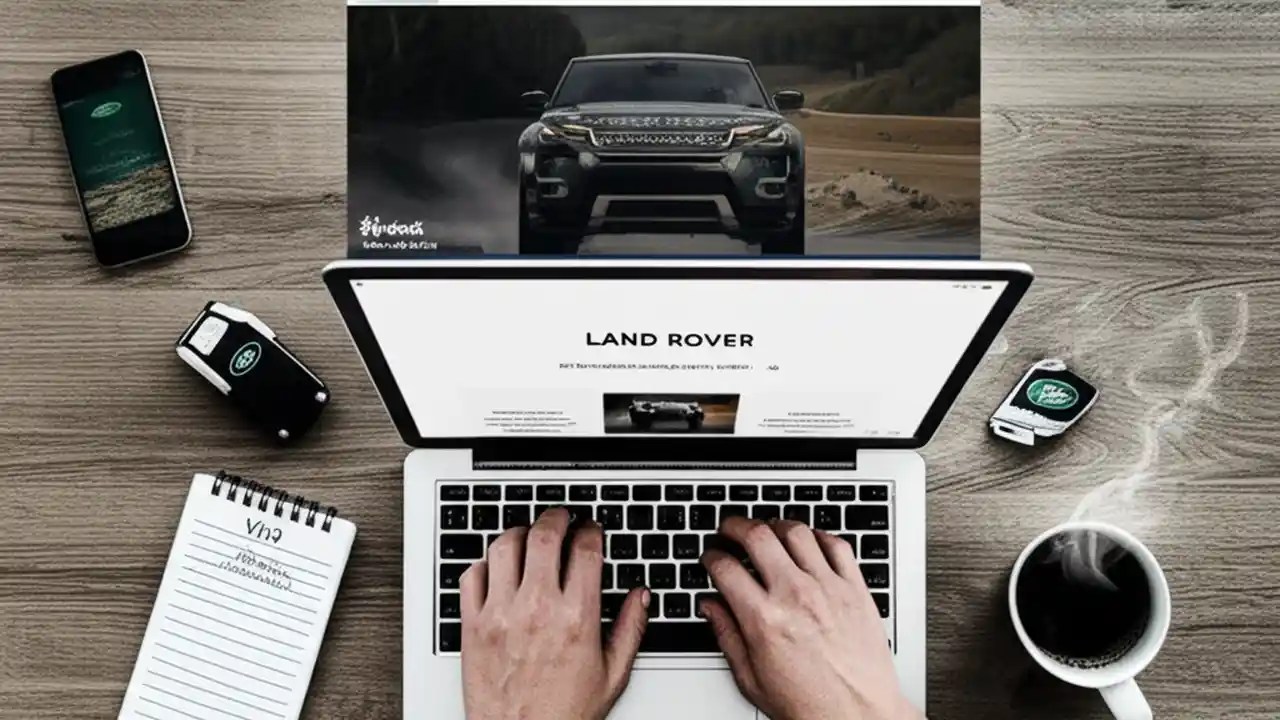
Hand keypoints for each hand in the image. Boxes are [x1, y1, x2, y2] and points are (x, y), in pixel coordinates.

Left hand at [460, 508, 650, 719]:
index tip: (591, 530)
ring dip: (520, 532)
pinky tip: (498, 566)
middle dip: (557, 517)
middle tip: (562, 518)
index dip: (591, 530)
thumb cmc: (564, 715)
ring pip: (505, 546)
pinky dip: (484, 561)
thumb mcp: (613, 674)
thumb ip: (631, 628)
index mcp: (576, 617)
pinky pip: (472, 574)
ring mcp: (501, 613)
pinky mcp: (472, 624)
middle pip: (545, 535)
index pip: (585, 549)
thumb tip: (640, 596)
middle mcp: (537, 608)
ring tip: (529, 535)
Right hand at [700, 517, 921, 719]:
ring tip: (768, 531)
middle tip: (730, 529)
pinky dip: (819, 536)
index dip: (711, 556)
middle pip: (758, 535)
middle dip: (735, 526)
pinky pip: (837, 545)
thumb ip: (727, 635)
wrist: (858, 717)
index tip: (711, 558)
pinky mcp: (856, 590)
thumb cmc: (810, 705)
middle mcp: (795, 596)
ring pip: (797, 532)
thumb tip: (710, 606)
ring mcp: (828, 589)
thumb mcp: (752, 679)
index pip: (725, 567)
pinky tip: (809, 542)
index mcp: (764, 620)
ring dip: (776, 525)